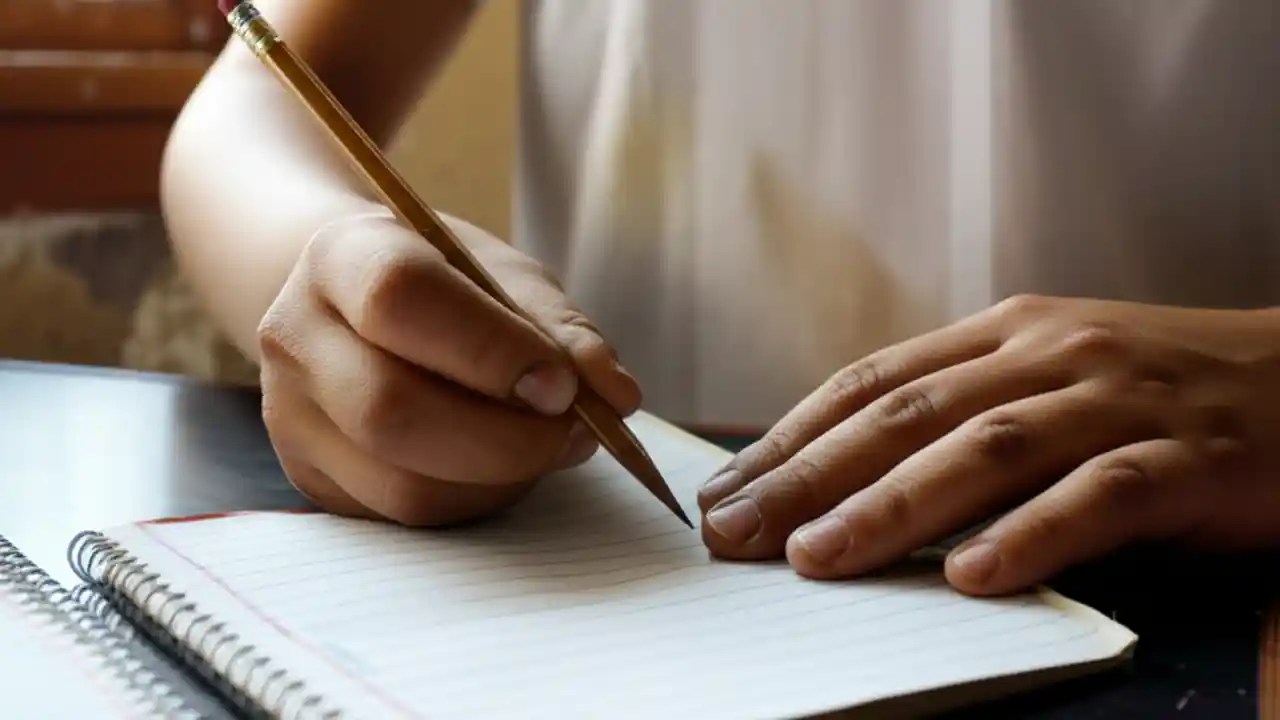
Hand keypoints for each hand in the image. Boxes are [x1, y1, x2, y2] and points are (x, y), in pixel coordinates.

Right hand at [258, 211, 639, 525]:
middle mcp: (295, 336)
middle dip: (505, 439)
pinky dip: (476, 500)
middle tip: (573, 432)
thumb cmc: (444, 283)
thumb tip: (614, 395)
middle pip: (390, 410)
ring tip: (546, 445)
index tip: (561, 383)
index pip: (401, 298)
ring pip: (402, 484)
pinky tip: (502, 465)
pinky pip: (407, 516)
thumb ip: (559, 328)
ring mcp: (291, 418)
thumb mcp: (504, 276)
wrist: (354, 306)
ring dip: (501, 479)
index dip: (490, 349)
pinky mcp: (314, 479)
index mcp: (341, 256)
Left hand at [697, 295, 1279, 594]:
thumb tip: (847, 476)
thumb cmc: (1155, 389)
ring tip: (818, 559)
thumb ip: (961, 411)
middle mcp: (1049, 354)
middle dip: (809, 475)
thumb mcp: (1047, 376)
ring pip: (987, 450)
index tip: (725, 490)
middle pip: (907, 415)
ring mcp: (1119, 401)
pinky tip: (973, 577)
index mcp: (1004, 333)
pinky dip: (1033, 535)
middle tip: (734, 532)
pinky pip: (1101, 498)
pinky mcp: (1191, 457)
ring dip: (893, 506)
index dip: (792, 436)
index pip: (872, 382)